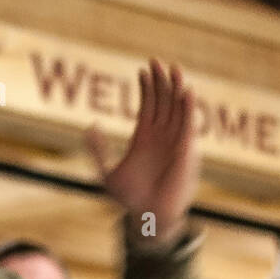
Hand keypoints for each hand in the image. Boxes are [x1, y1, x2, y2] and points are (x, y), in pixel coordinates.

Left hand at [87, 59, 198, 247]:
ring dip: (176, 88)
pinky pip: (189, 125)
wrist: (146, 216)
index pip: (149, 104)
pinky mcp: (185, 151)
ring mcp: (174, 142)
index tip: (143, 70)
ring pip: (178, 109)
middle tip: (156, 61)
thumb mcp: (106, 172)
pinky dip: (188, 108)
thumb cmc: (128, 199)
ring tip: (173, 68)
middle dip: (161, 81)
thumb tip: (90, 126)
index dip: (147, 86)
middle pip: (164, 100)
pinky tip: (185, 91)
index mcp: (144, 137)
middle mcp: (162, 136)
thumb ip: (97, 149)